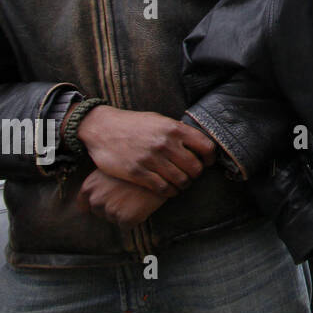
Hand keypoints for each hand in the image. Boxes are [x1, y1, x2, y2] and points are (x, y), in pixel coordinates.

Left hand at [76, 169, 166, 228]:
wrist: (162, 169)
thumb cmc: (139, 166)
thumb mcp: (114, 168)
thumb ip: (103, 182)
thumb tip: (98, 196)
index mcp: (90, 186)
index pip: (83, 205)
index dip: (93, 205)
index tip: (106, 203)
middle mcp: (96, 199)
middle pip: (99, 213)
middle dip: (112, 208)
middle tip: (128, 197)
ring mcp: (110, 210)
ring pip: (114, 220)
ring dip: (124, 213)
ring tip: (137, 199)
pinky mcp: (125, 218)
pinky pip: (127, 226)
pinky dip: (135, 219)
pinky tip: (142, 205)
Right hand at [77, 105, 216, 195]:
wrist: (102, 128)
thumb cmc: (133, 124)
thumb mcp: (159, 120)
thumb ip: (177, 131)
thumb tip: (197, 144)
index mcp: (174, 128)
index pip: (206, 147)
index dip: (210, 158)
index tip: (206, 163)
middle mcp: (165, 143)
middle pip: (195, 167)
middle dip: (196, 175)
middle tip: (191, 176)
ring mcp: (151, 159)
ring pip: (181, 180)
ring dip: (184, 185)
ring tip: (181, 184)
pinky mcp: (137, 172)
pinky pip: (162, 188)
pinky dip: (170, 192)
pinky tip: (169, 190)